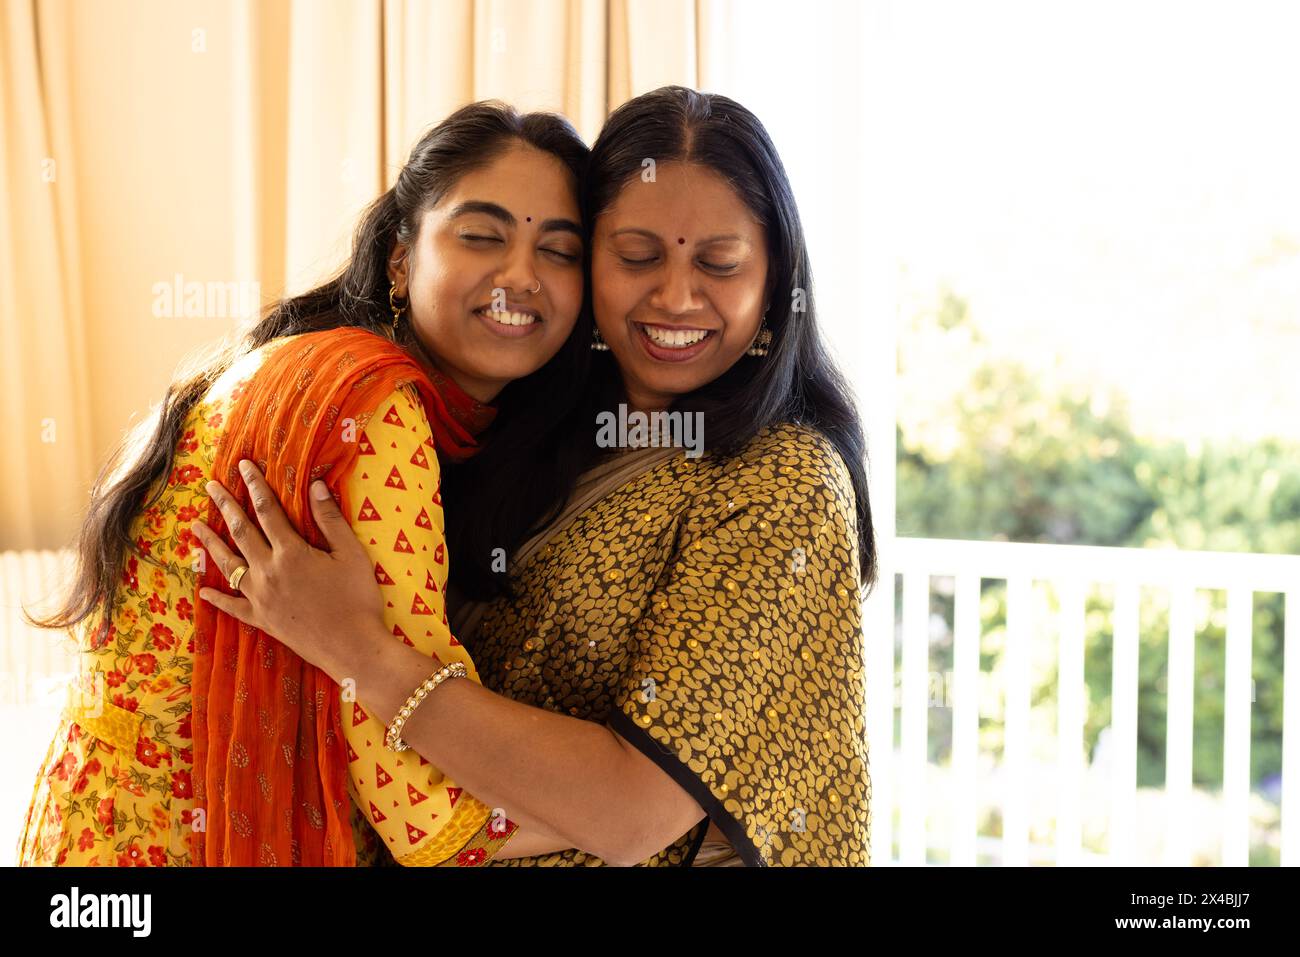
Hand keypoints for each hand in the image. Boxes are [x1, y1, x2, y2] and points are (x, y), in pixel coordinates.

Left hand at [193, 459, 391, 679]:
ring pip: (229, 565)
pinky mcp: (262, 620)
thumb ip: (330, 519)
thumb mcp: (351, 554)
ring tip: (194, 526)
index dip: (255, 486)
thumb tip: (315, 485)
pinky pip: (233, 607)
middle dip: (225, 506)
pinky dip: (217, 598)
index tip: (242, 466)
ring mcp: (261, 598)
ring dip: (210, 543)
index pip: (268, 511)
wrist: (353, 648)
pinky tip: (204, 591)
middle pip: (241, 532)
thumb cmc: (357, 599)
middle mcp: (268, 571)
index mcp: (291, 552)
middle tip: (209, 486)